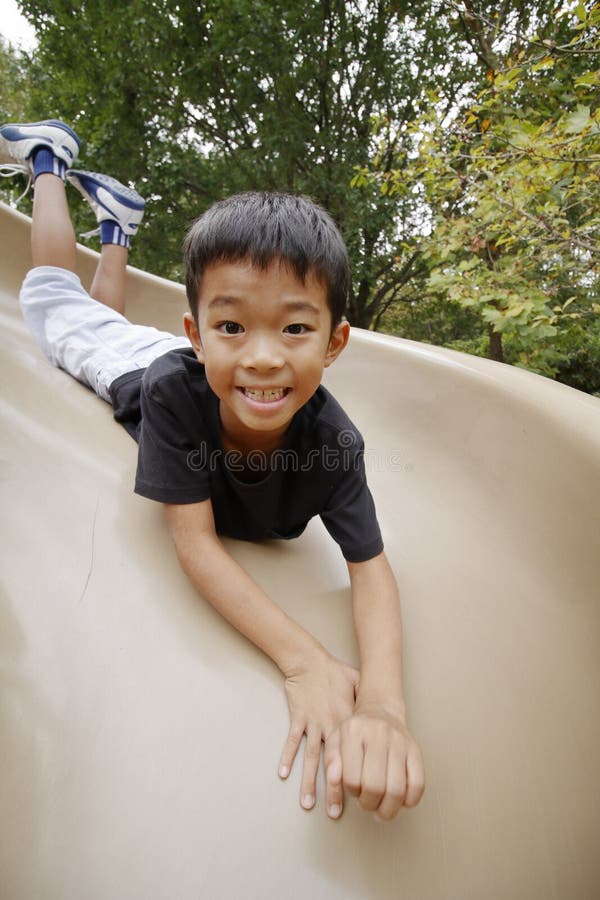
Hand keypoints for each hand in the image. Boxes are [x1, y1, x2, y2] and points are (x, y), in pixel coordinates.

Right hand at [278, 646, 358, 817]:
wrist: (309, 660)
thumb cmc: (335, 671)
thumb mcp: (358, 684)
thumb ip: (367, 703)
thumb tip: (382, 717)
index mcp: (347, 721)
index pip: (354, 755)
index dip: (355, 777)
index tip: (359, 797)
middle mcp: (331, 725)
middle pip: (334, 763)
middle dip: (333, 789)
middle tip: (334, 812)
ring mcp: (313, 722)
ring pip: (312, 757)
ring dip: (309, 780)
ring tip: (307, 802)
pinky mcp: (298, 717)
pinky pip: (292, 740)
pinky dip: (287, 756)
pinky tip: (283, 774)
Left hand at [324, 703, 424, 821]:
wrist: (380, 711)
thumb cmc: (356, 731)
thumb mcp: (335, 739)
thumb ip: (331, 761)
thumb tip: (333, 779)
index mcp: (354, 732)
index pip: (351, 778)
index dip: (351, 792)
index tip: (353, 790)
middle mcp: (379, 734)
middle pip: (375, 786)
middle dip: (369, 804)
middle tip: (367, 804)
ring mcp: (400, 742)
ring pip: (397, 789)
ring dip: (388, 808)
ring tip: (382, 808)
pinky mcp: (415, 751)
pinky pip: (418, 784)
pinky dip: (410, 800)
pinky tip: (401, 801)